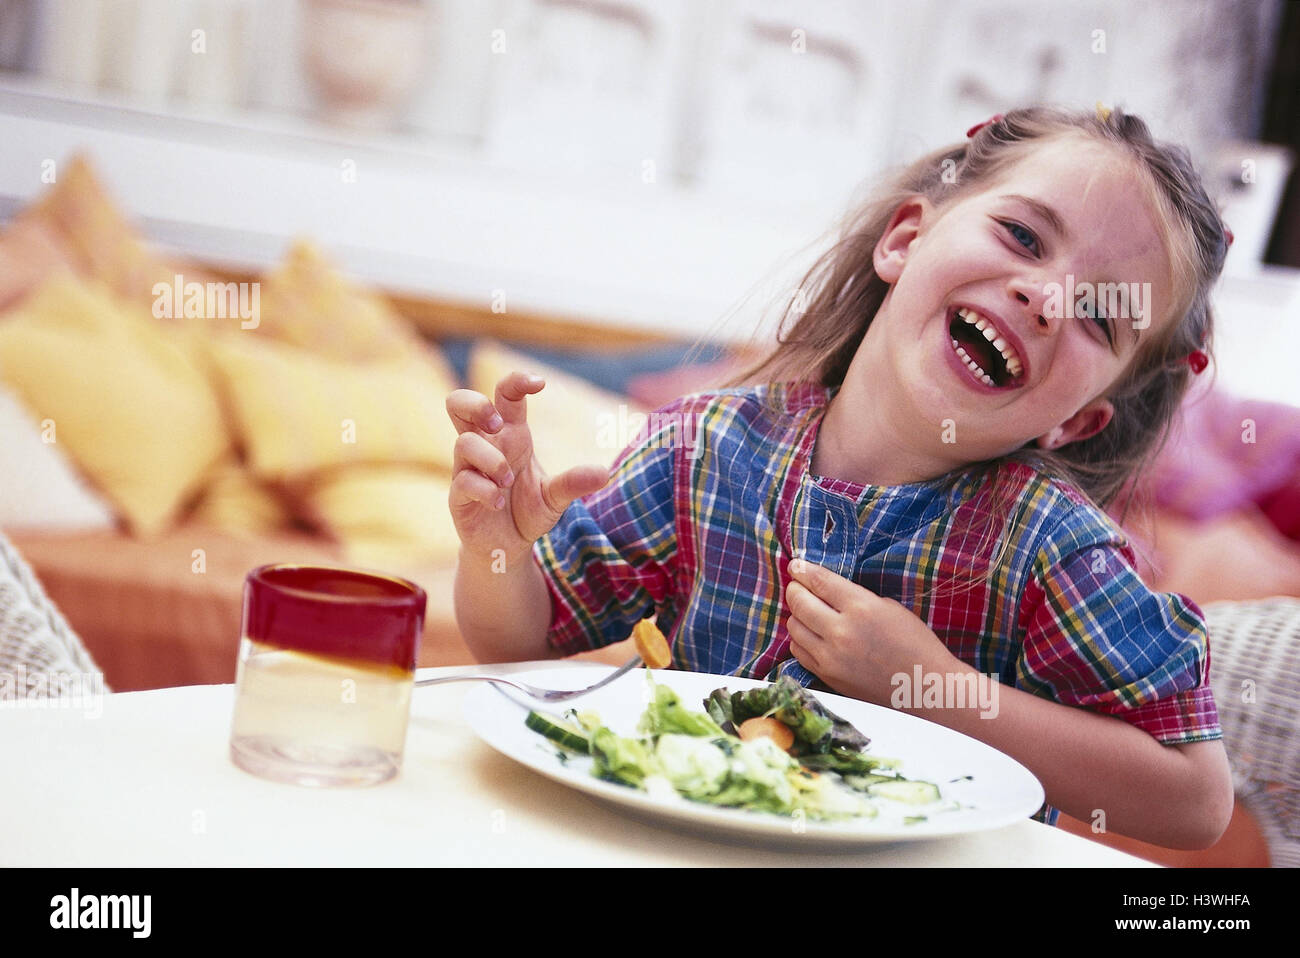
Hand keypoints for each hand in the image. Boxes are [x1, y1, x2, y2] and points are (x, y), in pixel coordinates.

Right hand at [445, 371, 609, 560]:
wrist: (508, 548)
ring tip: (508, 480)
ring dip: (491, 459)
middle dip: (475, 405)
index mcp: (510, 436)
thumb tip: (604, 474)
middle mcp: (486, 446)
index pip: (505, 395)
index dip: (517, 381)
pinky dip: (485, 490)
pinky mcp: (458, 495)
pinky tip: (499, 503)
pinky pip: (463, 480)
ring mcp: (467, 469)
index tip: (540, 384)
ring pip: (463, 442)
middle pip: (459, 404)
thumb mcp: (556, 498)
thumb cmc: (528, 513)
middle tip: (498, 424)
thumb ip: (573, 483)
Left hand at [784, 558, 963, 704]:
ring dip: (796, 614)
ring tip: (806, 610)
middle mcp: (841, 632)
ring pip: (794, 627)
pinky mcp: (827, 676)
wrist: (924, 686)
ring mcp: (831, 657)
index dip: (802, 570)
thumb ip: (855, 597)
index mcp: (861, 608)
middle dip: (795, 589)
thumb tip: (824, 590)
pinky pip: (798, 651)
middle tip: (797, 586)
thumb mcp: (889, 608)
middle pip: (799, 602)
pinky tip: (810, 633)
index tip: (795, 565)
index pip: (819, 581)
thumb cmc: (914, 643)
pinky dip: (800, 638)